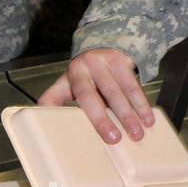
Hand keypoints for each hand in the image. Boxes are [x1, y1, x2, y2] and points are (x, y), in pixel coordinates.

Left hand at [38, 47, 154, 142]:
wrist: (101, 48)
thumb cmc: (83, 76)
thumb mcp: (65, 85)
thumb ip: (54, 100)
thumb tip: (39, 121)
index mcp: (71, 75)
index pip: (77, 97)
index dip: (84, 116)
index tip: (86, 133)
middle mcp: (86, 66)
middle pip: (97, 95)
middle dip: (106, 118)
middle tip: (116, 139)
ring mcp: (105, 61)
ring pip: (119, 90)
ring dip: (130, 114)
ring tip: (138, 133)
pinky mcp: (122, 61)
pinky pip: (133, 85)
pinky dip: (142, 104)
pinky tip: (148, 119)